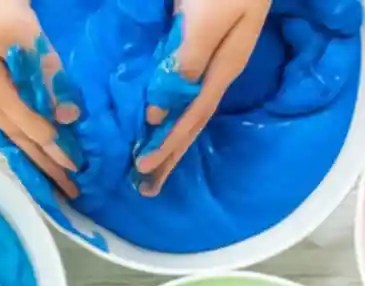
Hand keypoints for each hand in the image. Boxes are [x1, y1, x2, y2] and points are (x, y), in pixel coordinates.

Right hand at [0, 0, 81, 197]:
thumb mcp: (15, 29)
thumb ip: (43, 68)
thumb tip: (70, 113)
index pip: (35, 131)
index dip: (59, 152)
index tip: (81, 170)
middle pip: (24, 142)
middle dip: (48, 169)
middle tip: (71, 195)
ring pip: (15, 134)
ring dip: (36, 159)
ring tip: (55, 181)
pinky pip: (9, 120)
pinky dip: (25, 138)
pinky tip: (30, 144)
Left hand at [134, 0, 269, 195]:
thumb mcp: (209, 17)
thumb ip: (187, 60)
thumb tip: (160, 110)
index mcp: (222, 67)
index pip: (190, 119)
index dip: (167, 147)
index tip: (142, 172)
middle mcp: (217, 67)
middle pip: (190, 121)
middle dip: (168, 156)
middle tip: (144, 189)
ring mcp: (209, 53)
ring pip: (185, 106)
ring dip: (168, 138)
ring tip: (149, 166)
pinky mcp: (196, 37)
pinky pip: (179, 83)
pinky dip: (167, 107)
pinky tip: (156, 116)